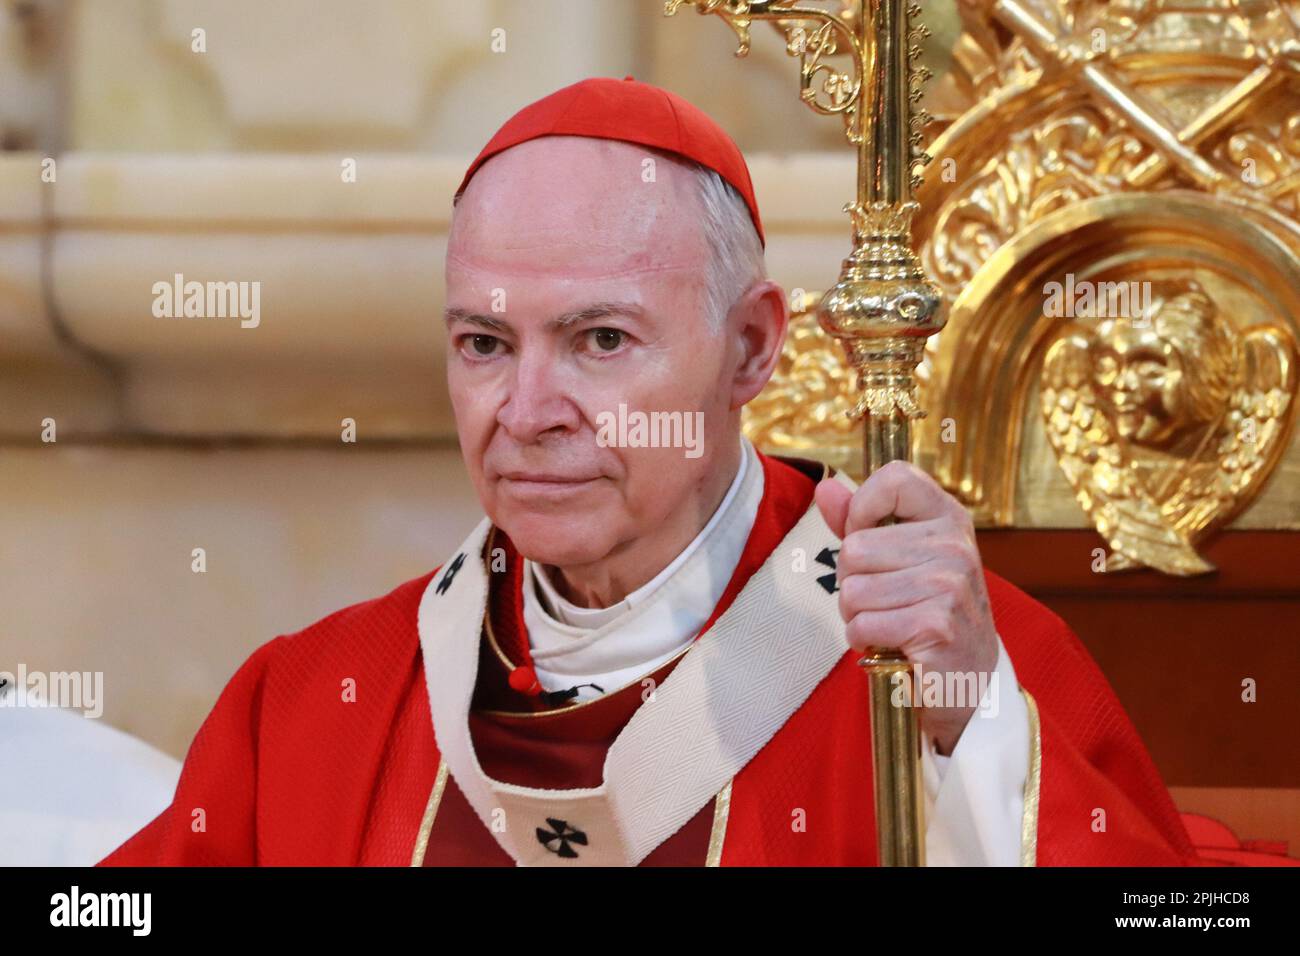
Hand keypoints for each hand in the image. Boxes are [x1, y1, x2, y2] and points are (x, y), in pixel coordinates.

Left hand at [814, 460, 997, 754]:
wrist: (967, 676)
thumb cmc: (925, 608)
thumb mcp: (899, 556)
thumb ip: (860, 521)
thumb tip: (825, 488)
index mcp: (948, 517)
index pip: (895, 479)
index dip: (862, 509)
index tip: (869, 538)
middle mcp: (954, 544)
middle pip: (855, 547)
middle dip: (852, 581)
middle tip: (883, 600)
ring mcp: (949, 584)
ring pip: (852, 590)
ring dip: (856, 615)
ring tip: (888, 621)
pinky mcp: (936, 625)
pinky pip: (861, 624)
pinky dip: (864, 639)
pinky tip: (891, 642)